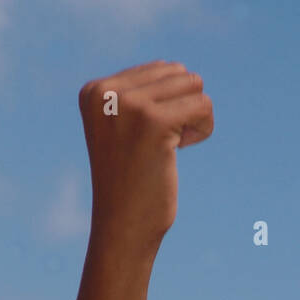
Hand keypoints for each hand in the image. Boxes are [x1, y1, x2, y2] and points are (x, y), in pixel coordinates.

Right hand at [79, 59, 213, 251]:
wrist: (122, 229)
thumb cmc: (130, 186)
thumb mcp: (124, 131)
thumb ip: (139, 97)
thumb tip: (179, 71)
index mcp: (95, 90)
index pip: (159, 70)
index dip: (168, 106)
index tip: (151, 139)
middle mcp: (106, 91)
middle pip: (178, 73)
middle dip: (183, 109)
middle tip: (166, 145)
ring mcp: (127, 105)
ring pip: (193, 85)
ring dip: (194, 118)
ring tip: (173, 146)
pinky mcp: (153, 122)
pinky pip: (203, 105)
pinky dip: (203, 128)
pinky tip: (182, 149)